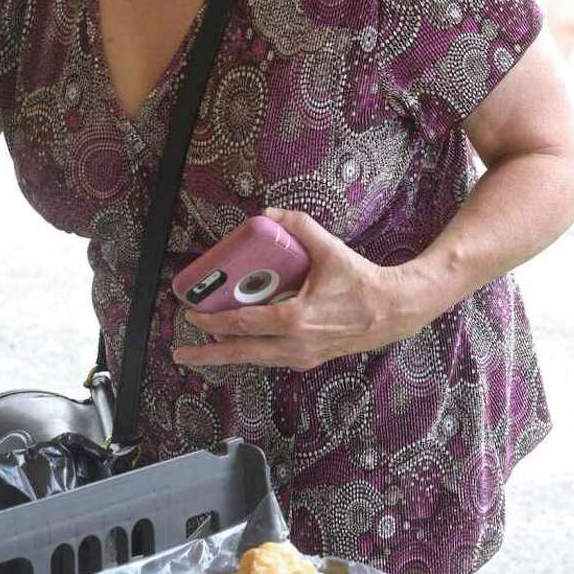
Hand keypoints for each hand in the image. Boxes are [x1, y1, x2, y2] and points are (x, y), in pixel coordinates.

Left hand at [172, 210, 425, 374]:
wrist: (393, 311)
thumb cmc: (361, 281)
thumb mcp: (329, 249)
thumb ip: (298, 226)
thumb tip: (267, 213)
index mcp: (295, 319)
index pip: (243, 322)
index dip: (212, 319)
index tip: (191, 313)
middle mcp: (295, 344)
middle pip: (240, 352)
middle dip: (206, 353)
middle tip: (180, 351)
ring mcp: (301, 356)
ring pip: (254, 359)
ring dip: (226, 354)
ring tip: (200, 351)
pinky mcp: (307, 359)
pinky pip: (269, 358)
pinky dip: (249, 351)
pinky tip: (237, 343)